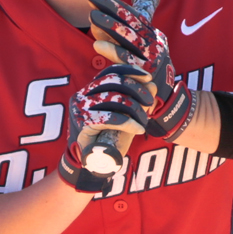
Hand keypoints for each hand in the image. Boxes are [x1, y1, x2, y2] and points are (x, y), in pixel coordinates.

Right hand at [58, 67, 153, 192]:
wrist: (96, 162)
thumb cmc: (111, 135)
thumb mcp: (128, 113)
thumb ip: (138, 97)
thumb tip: (152, 83)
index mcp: (91, 89)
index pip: (110, 71)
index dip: (130, 71)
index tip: (149, 77)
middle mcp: (82, 95)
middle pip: (113, 81)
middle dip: (136, 89)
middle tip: (150, 102)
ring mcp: (80, 109)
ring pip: (113, 99)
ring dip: (135, 109)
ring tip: (144, 121)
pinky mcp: (82, 124)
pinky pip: (108, 118)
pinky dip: (127, 123)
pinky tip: (138, 129)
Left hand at [88, 0, 193, 138]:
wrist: (165, 103)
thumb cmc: (142, 76)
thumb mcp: (132, 53)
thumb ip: (115, 38)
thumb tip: (95, 23)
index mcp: (152, 35)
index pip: (134, 15)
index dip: (115, 5)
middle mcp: (155, 43)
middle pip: (132, 23)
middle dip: (111, 11)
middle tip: (92, 2)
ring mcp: (152, 58)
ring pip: (131, 38)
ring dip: (110, 26)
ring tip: (93, 17)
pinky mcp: (146, 74)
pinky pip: (128, 60)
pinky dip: (112, 50)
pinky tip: (97, 44)